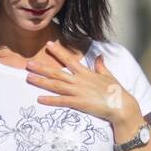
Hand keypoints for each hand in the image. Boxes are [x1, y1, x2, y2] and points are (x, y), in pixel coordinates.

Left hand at [25, 41, 142, 133]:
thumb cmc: (117, 92)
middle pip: (57, 72)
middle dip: (42, 67)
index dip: (58, 52)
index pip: (69, 60)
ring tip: (29, 78)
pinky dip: (50, 100)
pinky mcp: (79, 103)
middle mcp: (80, 80)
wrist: (121, 106)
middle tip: (28, 64)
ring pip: (56, 85)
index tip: (48, 44)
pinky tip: (39, 99)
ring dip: (41, 81)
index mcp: (87, 73)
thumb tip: (100, 56)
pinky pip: (62, 101)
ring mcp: (78, 91)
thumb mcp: (109, 76)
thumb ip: (101, 66)